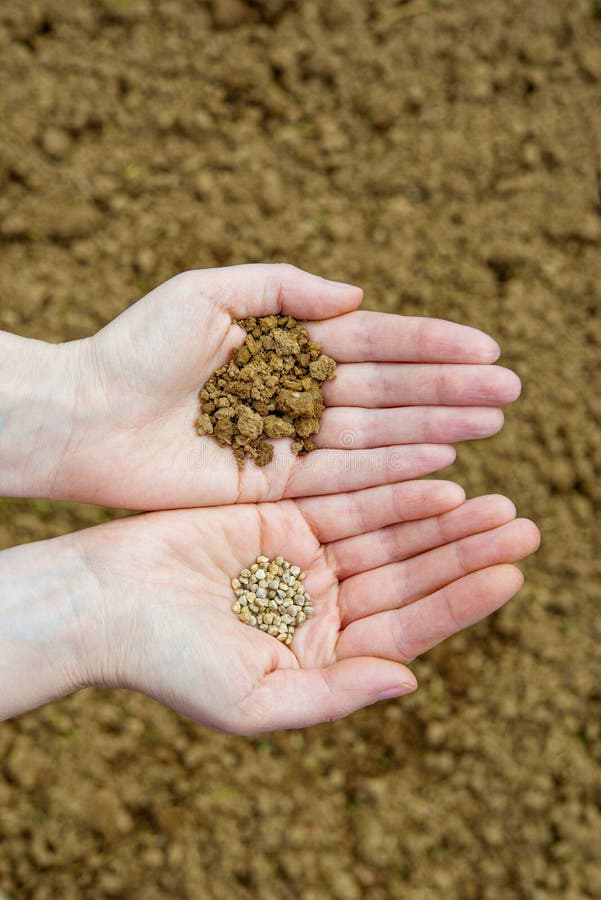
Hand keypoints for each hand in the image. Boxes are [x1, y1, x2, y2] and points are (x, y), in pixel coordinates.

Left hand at [4, 264, 519, 507]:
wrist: (88, 414)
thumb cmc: (139, 346)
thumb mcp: (210, 293)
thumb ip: (285, 286)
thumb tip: (358, 297)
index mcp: (288, 342)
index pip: (373, 342)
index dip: (429, 345)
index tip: (486, 348)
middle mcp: (299, 393)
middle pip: (387, 390)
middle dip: (448, 390)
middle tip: (508, 393)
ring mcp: (291, 441)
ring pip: (376, 434)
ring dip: (435, 429)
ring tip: (490, 424)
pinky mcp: (275, 484)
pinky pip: (344, 477)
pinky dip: (391, 470)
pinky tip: (439, 462)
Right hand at [55, 480, 537, 733]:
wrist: (105, 601)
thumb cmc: (169, 664)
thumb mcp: (254, 700)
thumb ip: (334, 694)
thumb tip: (410, 682)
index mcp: (323, 656)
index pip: (407, 629)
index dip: (460, 602)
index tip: (509, 575)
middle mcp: (323, 606)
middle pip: (409, 576)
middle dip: (463, 552)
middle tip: (521, 525)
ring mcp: (307, 559)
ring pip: (389, 535)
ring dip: (441, 519)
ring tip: (495, 502)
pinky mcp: (285, 516)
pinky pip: (350, 500)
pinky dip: (392, 490)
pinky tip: (437, 477)